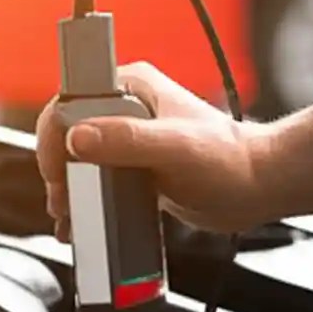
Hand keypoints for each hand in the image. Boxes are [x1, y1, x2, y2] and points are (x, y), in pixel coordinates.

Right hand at [36, 62, 270, 234]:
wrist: (257, 187)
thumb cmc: (228, 159)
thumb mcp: (174, 147)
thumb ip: (127, 139)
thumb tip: (80, 138)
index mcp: (130, 87)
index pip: (72, 100)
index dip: (55, 134)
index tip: (56, 168)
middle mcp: (125, 110)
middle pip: (70, 134)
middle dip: (58, 169)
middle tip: (62, 199)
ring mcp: (130, 140)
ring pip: (80, 161)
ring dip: (69, 189)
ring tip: (68, 217)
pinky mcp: (136, 168)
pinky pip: (99, 182)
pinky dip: (87, 203)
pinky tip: (82, 224)